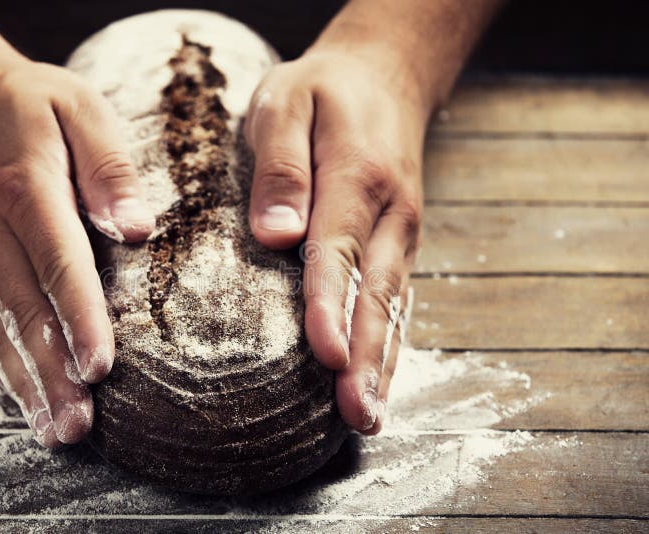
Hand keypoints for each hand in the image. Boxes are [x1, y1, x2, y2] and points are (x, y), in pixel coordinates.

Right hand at [0, 57, 153, 446]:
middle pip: (24, 311)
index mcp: (22, 187)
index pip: (57, 262)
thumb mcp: (78, 108)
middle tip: (78, 426)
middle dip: (54, 374)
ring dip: (27, 385)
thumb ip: (109, 166)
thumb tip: (136, 227)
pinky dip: (1, 368)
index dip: (80, 317)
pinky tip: (23, 399)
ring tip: (56, 430)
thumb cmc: (27, 104)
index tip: (102, 365)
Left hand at [244, 50, 427, 433]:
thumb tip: (275, 234)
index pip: (338, 251)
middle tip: (356, 413)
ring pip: (391, 305)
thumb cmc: (323, 92)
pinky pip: (394, 299)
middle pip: (375, 293)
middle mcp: (388, 214)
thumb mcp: (288, 102)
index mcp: (358, 176)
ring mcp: (399, 233)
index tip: (325, 355)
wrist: (385, 76)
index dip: (330, 306)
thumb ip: (281, 165)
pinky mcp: (396, 244)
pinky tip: (376, 380)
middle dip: (366, 357)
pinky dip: (388, 343)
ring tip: (367, 416)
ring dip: (382, 363)